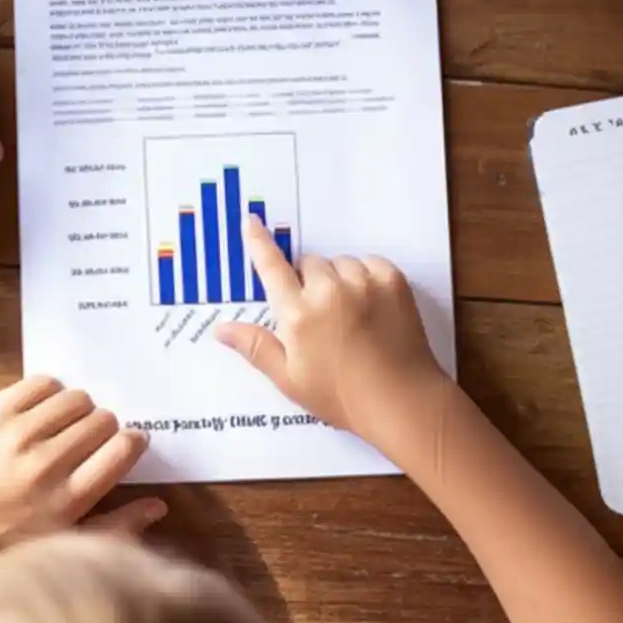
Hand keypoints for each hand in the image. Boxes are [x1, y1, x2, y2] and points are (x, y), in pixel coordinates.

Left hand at [0, 377, 164, 560]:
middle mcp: (45, 466)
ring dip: (77, 408)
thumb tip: (159, 506)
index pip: (120, 453)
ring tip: (62, 425)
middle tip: (86, 439)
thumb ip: (113, 528)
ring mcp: (20, 434)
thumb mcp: (57, 541)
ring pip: (77, 398)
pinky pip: (46, 383)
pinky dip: (50, 392)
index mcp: (65, 501)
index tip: (128, 441)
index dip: (132, 441)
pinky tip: (40, 412)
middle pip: (103, 420)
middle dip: (103, 426)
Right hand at [216, 216, 450, 436]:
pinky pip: (370, 263)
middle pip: (309, 264)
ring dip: (339, 278)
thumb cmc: (342, 396)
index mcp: (299, 315)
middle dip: (308, 281)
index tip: (252, 222)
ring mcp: (363, 283)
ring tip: (349, 313)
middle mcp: (329, 291)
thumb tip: (220, 329)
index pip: (272, 268)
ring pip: (340, 263)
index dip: (259, 243)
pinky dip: (367, 277)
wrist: (402, 401)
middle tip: (319, 314)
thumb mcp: (290, 379)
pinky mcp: (393, 281)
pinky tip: (369, 305)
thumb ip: (256, 347)